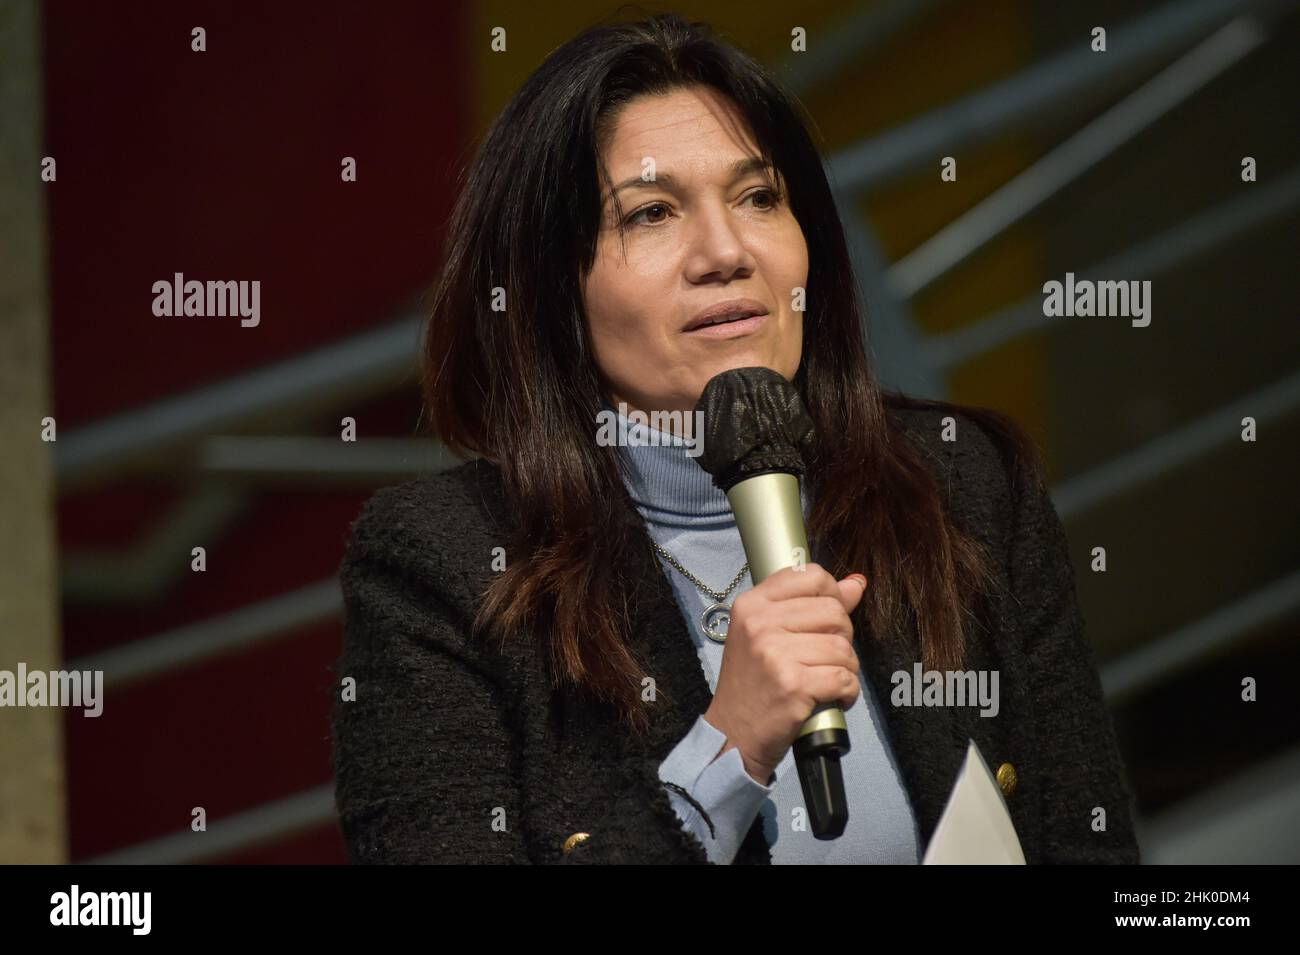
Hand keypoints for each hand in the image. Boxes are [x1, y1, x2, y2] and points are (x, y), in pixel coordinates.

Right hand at [703, 564, 866, 783]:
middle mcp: (760, 624)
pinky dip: (847, 693)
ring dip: (846, 669)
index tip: (826, 620)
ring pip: (843, 648)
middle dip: (842, 638)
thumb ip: (811, 605)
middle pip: (834, 612)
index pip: (811, 576)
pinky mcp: (793, 685)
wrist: (732, 734)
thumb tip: (855, 584)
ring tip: (826, 681)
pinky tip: (831, 698)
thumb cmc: (752, 684)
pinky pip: (845, 679)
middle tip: (824, 659)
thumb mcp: (768, 635)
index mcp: (752, 605)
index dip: (832, 596)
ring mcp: (775, 654)